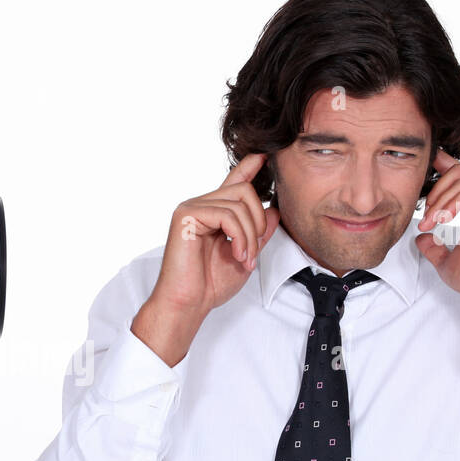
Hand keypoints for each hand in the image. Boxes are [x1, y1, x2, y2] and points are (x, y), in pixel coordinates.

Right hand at [132, 152, 279, 365]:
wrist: (187, 304)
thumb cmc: (209, 285)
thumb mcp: (244, 255)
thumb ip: (258, 233)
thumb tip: (273, 211)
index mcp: (212, 214)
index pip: (232, 182)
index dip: (248, 167)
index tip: (263, 156)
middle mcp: (200, 206)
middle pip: (244, 190)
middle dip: (258, 221)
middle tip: (253, 252)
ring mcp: (191, 208)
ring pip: (239, 202)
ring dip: (250, 235)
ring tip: (245, 259)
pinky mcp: (186, 216)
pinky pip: (227, 214)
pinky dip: (239, 236)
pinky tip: (237, 254)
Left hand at [414, 149, 459, 302]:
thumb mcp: (446, 260)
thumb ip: (433, 246)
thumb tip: (420, 238)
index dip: (444, 167)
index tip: (425, 167)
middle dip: (436, 190)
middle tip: (425, 215)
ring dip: (440, 200)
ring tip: (431, 221)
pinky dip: (454, 200)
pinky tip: (443, 217)